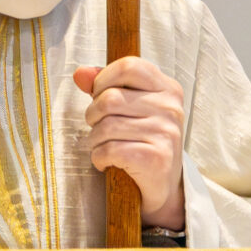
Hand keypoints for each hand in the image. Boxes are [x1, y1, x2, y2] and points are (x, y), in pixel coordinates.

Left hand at [72, 57, 185, 228]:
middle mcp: (171, 108)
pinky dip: (99, 158)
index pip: (128, 66)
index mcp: (168, 88)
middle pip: (110, 99)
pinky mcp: (156, 158)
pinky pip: (109, 150)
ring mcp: (166, 133)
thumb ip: (104, 86)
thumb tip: (80, 73)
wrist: (163, 184)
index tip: (100, 96)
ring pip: (106, 126)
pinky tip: (106, 162)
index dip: (104, 80)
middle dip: (93, 115)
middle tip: (99, 127)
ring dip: (94, 140)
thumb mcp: (129, 107)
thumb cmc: (142, 139)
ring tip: (103, 146)